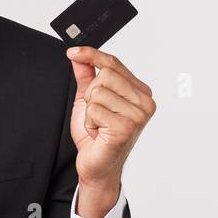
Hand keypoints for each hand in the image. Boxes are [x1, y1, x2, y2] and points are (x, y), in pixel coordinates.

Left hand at [65, 47, 154, 211]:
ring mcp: (138, 115)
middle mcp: (144, 102)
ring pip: (98, 92)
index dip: (91, 55)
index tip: (73, 51)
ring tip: (98, 125)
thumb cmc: (96, 135)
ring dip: (90, 111)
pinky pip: (95, 110)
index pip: (114, 63)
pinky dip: (90, 122)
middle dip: (91, 94)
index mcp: (140, 92)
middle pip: (105, 75)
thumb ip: (86, 76)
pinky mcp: (126, 127)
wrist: (96, 165)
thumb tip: (78, 55)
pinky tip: (98, 133)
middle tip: (97, 114)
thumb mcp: (88, 100)